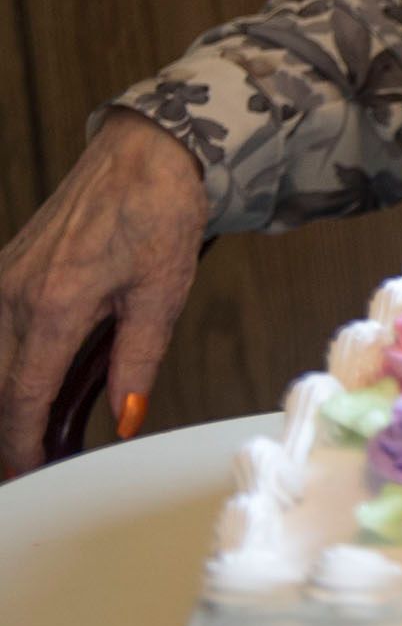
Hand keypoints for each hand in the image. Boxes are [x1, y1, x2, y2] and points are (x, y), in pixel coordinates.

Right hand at [0, 112, 210, 475]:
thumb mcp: (162, 295)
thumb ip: (137, 361)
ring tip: (35, 433)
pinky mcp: (6, 270)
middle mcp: (14, 294)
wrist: (146, 155)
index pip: (22, 395)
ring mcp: (3, 280)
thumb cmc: (160, 216)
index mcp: (53, 305)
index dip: (22, 442)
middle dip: (7, 429)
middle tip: (32, 463)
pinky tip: (31, 386)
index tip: (29, 470)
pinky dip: (6, 365)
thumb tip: (125, 419)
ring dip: (6, 399)